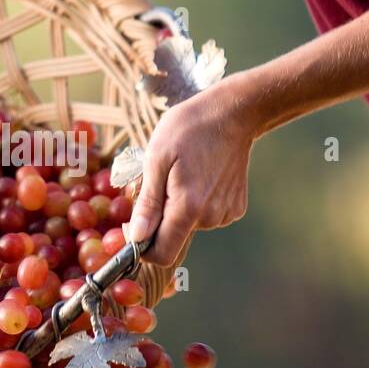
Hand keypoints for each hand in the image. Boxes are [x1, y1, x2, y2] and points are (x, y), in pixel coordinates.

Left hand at [126, 75, 259, 265]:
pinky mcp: (235, 207)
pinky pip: (206, 215)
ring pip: (189, 225)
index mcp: (188, 207)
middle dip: (159, 218)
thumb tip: (137, 237)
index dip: (143, 247)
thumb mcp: (156, 159)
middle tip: (158, 182)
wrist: (231, 113)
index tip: (133, 226)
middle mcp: (210, 217)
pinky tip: (200, 176)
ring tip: (180, 173)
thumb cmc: (188, 129)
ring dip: (177, 207)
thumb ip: (147, 203)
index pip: (163, 254)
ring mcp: (226, 213)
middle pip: (174, 237)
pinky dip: (196, 202)